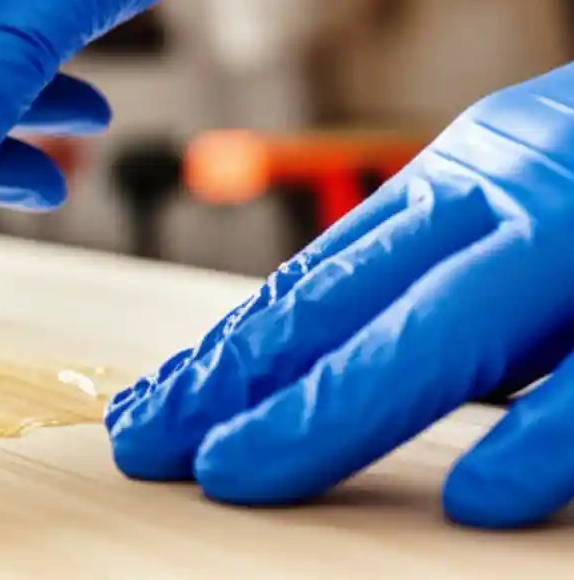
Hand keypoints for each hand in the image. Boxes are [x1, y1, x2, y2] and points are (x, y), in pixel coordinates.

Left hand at [105, 62, 573, 527]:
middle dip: (244, 386)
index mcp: (468, 184)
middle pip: (356, 306)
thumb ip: (434, 278)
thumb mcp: (511, 211)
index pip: (321, 282)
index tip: (150, 411)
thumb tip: (312, 361)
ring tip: (243, 474)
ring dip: (342, 410)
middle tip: (151, 450)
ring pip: (454, 336)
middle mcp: (520, 204)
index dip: (228, 352)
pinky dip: (555, 438)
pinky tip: (480, 500)